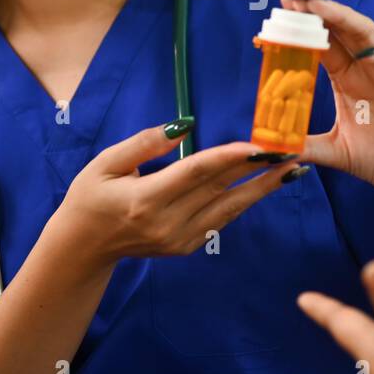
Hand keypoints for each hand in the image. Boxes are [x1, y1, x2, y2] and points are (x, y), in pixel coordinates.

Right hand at [57, 117, 304, 266]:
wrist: (83, 247)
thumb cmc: (89, 197)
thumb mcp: (105, 163)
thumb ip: (143, 144)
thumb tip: (183, 126)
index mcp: (144, 200)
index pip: (195, 173)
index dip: (229, 157)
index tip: (257, 144)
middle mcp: (166, 224)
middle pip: (220, 190)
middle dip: (258, 169)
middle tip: (289, 150)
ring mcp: (178, 240)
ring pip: (229, 209)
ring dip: (262, 188)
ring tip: (290, 170)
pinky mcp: (185, 247)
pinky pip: (220, 220)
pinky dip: (243, 201)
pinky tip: (264, 185)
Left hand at [278, 0, 373, 204]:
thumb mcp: (338, 152)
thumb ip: (308, 146)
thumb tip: (270, 150)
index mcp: (348, 79)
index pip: (324, 43)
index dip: (304, 26)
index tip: (281, 8)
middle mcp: (369, 68)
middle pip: (343, 31)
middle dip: (319, 12)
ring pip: (370, 34)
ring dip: (346, 19)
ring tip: (321, 7)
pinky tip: (372, 53)